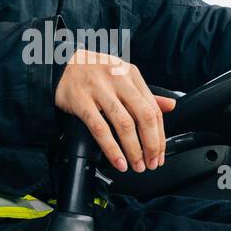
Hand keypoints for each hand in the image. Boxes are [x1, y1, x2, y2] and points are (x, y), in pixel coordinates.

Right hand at [54, 47, 176, 172]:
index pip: (153, 108)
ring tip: (136, 165)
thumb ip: (145, 94)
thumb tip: (171, 106)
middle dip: (151, 145)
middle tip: (151, 163)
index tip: (160, 153)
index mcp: (131, 74)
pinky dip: (111, 149)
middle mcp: (118, 79)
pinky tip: (118, 161)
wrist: (59, 65)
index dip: (159, 135)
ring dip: (133, 150)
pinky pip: (100, 128)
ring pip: (124, 124)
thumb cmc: (94, 73)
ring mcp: (99, 89)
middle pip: (143, 116)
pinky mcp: (81, 100)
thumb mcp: (122, 77)